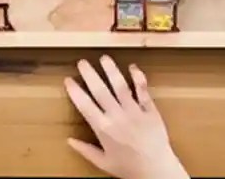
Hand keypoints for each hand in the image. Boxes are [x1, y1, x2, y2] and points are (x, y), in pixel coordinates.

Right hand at [64, 57, 187, 178]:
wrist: (155, 169)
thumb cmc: (129, 168)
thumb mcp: (103, 162)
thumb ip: (85, 150)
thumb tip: (69, 141)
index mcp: (103, 129)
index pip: (85, 105)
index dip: (75, 91)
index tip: (68, 80)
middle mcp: (117, 117)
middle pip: (100, 90)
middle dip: (89, 74)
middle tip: (82, 62)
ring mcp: (134, 111)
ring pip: (120, 86)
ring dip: (111, 71)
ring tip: (104, 58)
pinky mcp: (149, 110)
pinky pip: (143, 90)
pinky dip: (138, 77)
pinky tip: (133, 67)